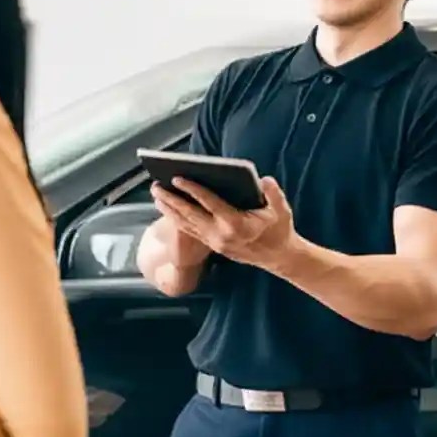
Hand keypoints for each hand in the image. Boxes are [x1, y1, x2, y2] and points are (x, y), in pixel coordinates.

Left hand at [151, 176, 296, 270]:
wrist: (279, 258)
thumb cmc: (279, 230)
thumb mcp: (281, 210)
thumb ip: (272, 193)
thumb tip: (263, 179)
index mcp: (235, 224)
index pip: (208, 203)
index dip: (192, 190)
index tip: (177, 178)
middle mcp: (220, 234)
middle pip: (189, 215)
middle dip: (171, 200)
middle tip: (156, 186)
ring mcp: (214, 242)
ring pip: (186, 225)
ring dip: (169, 210)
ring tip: (156, 195)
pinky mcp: (213, 246)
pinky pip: (190, 232)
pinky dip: (177, 220)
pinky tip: (168, 210)